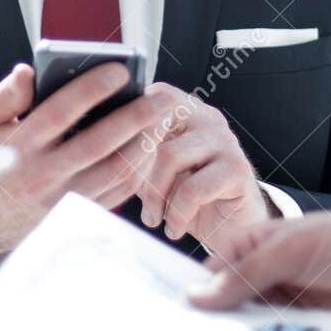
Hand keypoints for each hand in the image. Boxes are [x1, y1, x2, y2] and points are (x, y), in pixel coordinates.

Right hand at [0, 63, 174, 262]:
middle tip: (162, 97)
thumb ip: (2, 97)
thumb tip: (27, 72)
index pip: (59, 114)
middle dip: (135, 118)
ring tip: (163, 120)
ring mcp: (61, 199)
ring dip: (145, 145)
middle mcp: (42, 174)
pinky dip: (139, 171)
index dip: (91, 91)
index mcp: (18, 146)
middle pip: (99, 145)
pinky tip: (150, 147)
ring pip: (114, 173)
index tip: (119, 71)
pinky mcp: (74, 214)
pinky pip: (116, 194)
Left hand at [116, 84, 269, 249]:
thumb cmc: (186, 197)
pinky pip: (193, 188)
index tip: (114, 165)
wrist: (231, 230)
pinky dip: (177, 214)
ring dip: (155, 196)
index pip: (147, 99)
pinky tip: (175, 228)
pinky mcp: (238, 169)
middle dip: (134, 166)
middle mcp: (206, 116)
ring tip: (153, 218)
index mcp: (183, 109)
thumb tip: (93, 145)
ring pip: (170, 156)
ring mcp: (225, 140)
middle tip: (130, 195)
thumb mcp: (152, 170)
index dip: (125, 130)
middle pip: (153, 125)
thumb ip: (131, 152)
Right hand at [187, 208, 330, 323]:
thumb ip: (245, 274)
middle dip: (221, 328)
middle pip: (230, 309)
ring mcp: (289, 307)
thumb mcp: (291, 250)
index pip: (212, 275)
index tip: (180, 323)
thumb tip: (196, 296)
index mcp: (255, 247)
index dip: (197, 298)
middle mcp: (268, 278)